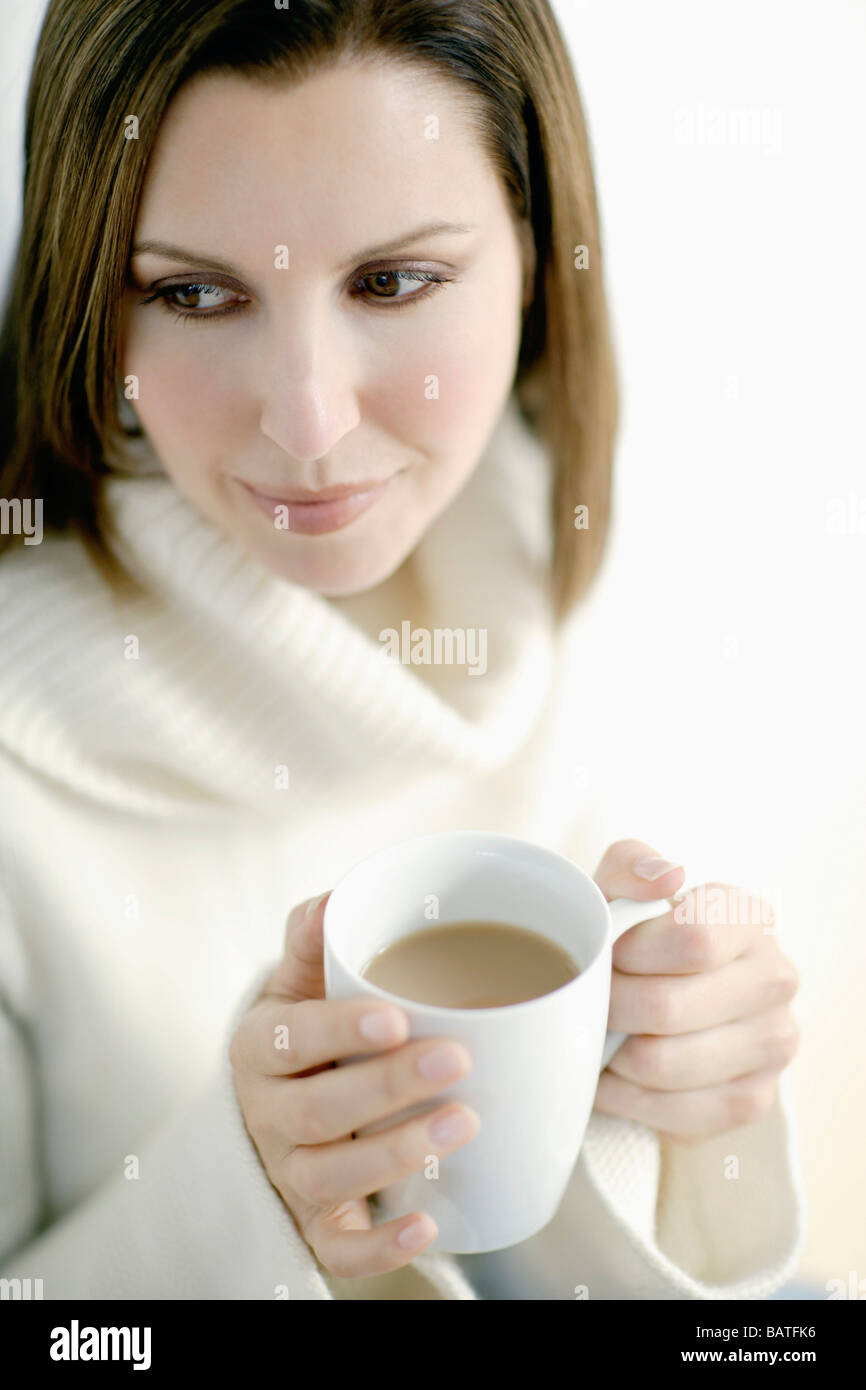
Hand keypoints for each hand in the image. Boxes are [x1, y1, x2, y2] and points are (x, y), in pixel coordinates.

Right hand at [229, 892, 480, 1278]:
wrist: (278, 1106)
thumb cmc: (305, 1033)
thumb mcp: (299, 982)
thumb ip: (315, 938)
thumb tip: (336, 899)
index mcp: (260, 1048)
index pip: (290, 1039)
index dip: (339, 1031)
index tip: (397, 1018)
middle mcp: (266, 1115)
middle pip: (319, 1110)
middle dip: (389, 1088)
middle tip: (457, 1060)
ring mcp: (288, 1174)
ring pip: (329, 1178)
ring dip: (396, 1154)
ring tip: (463, 1125)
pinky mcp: (314, 1225)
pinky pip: (336, 1249)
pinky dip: (379, 1247)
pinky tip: (427, 1225)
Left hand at [591, 840, 799, 1143]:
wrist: (653, 1005)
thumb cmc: (631, 940)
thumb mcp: (619, 890)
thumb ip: (631, 865)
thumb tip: (668, 876)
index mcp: (747, 916)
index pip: (693, 940)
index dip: (631, 954)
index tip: (608, 955)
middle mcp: (775, 977)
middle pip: (668, 1008)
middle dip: (609, 1009)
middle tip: (590, 1004)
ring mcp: (773, 1042)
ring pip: (664, 1064)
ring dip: (612, 1056)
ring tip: (599, 1037)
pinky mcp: (754, 1099)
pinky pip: (673, 1112)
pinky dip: (626, 1099)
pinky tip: (615, 1076)